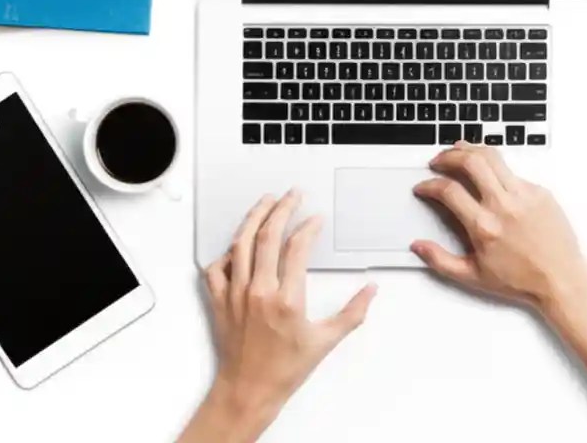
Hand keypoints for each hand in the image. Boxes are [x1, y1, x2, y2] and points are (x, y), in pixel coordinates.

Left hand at [186, 190, 376, 441]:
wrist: (248, 390)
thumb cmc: (284, 369)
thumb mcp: (325, 342)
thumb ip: (351, 313)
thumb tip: (370, 290)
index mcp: (286, 299)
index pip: (296, 248)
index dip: (307, 227)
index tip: (315, 220)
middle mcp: (258, 291)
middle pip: (266, 236)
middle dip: (281, 209)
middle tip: (292, 195)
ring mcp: (235, 294)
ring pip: (240, 244)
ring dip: (252, 218)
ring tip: (264, 202)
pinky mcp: (219, 301)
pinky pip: (216, 268)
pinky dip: (225, 253)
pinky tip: (237, 245)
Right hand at [411, 142, 586, 309]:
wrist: (561, 279)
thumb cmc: (522, 279)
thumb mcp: (473, 276)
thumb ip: (440, 260)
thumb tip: (418, 246)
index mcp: (484, 226)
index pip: (448, 190)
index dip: (429, 185)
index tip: (424, 187)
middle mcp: (504, 205)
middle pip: (470, 162)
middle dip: (448, 156)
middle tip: (439, 161)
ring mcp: (524, 195)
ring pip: (492, 156)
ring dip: (471, 150)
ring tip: (459, 151)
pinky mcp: (540, 191)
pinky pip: (512, 171)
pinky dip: (496, 168)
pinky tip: (489, 174)